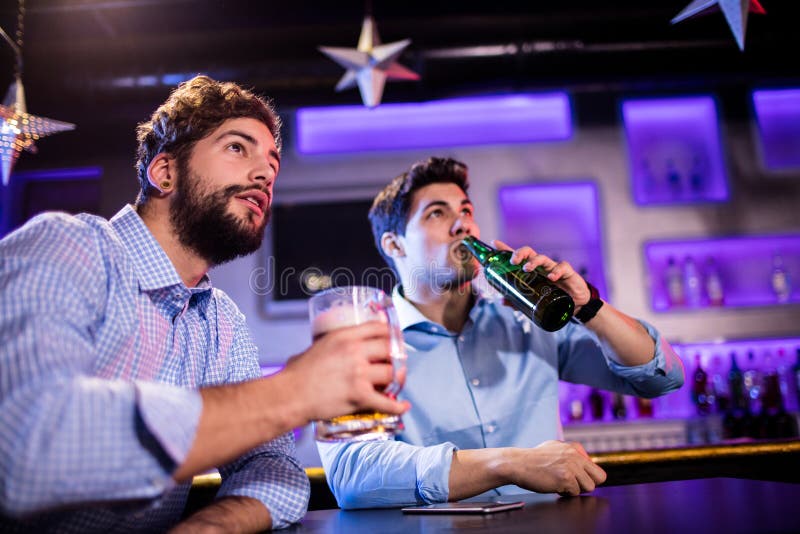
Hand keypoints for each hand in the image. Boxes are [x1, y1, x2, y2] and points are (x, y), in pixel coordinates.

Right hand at [282, 321, 409, 421]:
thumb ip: (334, 342)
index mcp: (345, 336)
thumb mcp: (318, 345)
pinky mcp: (360, 396)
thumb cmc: (297, 373)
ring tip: (396, 383)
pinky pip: (387, 402)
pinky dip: (397, 406)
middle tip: (397, 364)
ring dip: (397, 380)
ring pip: (392, 374)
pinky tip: (402, 406)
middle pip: (391, 350)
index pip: (379, 328)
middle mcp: (355, 351)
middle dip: (397, 358)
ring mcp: (359, 374)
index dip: (392, 334)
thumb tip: (342, 342)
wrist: (290, 395)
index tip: (395, 340)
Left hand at [492, 239, 591, 306]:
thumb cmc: (551, 296)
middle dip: (519, 253)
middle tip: (513, 261)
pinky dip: (556, 271)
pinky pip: (561, 267)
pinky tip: (551, 277)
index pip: (517, 257)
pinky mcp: (567, 272)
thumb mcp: (533, 301)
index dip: (506, 249)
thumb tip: (502, 301)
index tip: (495, 243)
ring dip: (533, 261)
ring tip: (526, 268)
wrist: (575, 304)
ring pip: (543, 258)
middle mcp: (540, 266)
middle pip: (529, 252)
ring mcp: (553, 268)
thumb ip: (517, 301)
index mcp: (531, 270)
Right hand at [502, 440, 605, 495]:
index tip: (578, 479)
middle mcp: (575, 456)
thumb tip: (585, 458)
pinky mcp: (565, 478)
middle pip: (599, 478)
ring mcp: (571, 467)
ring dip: (575, 489)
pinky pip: (574, 493)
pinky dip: (565, 492)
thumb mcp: (554, 447)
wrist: (518, 464)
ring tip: (561, 484)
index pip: (597, 468)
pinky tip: (554, 485)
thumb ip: (570, 451)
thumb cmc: (533, 459)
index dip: (588, 477)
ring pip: (589, 487)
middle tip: (573, 484)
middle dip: (587, 484)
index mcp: (574, 449)